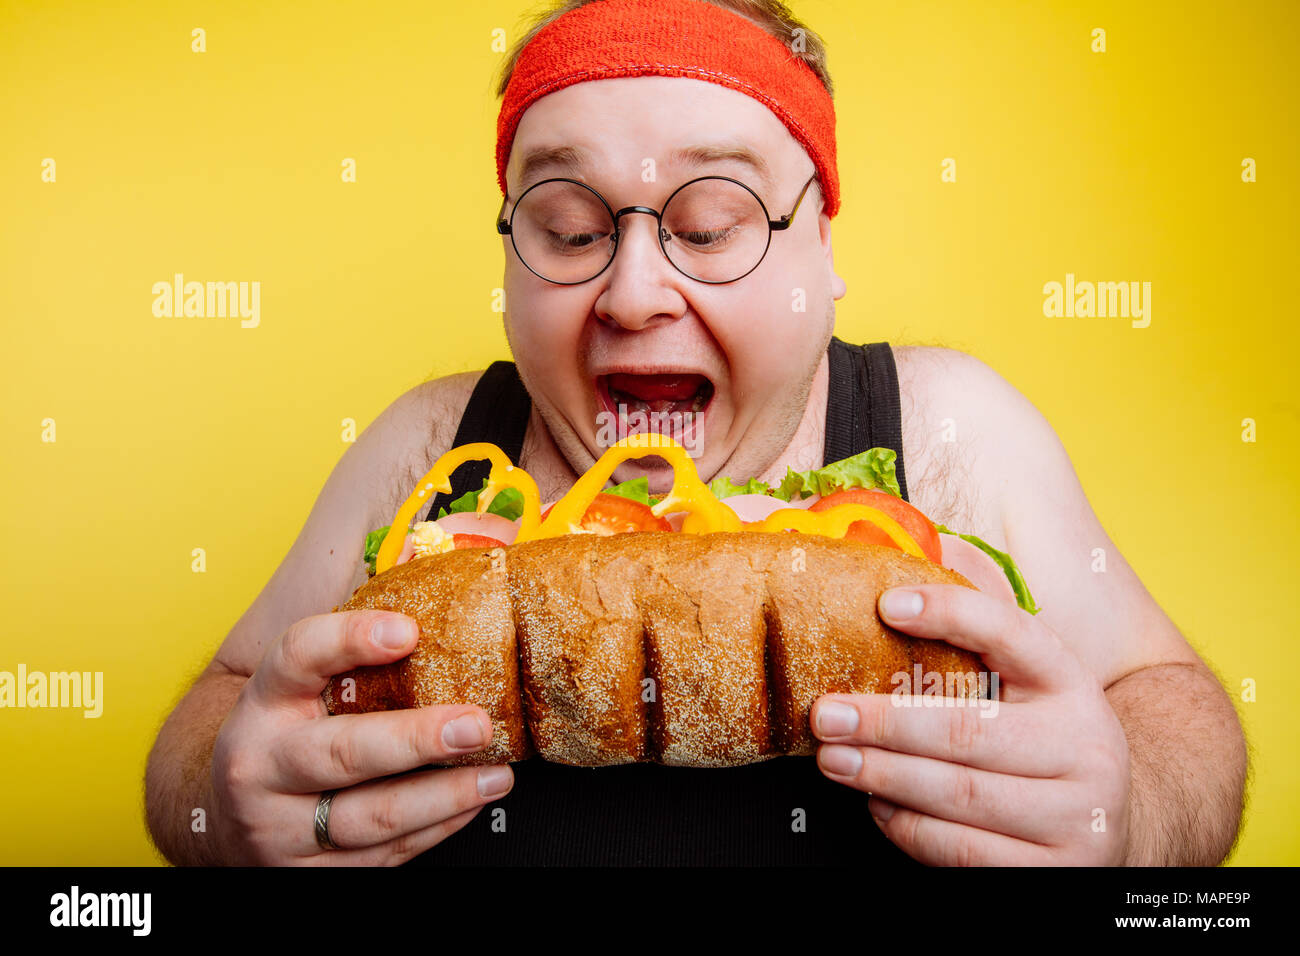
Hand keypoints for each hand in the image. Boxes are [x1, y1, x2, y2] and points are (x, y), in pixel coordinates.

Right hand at [208, 610, 512, 864]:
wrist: (223, 813)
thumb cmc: (288, 728)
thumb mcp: (302, 682)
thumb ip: (357, 638)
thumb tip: (440, 557)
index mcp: (263, 697)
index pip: (297, 656)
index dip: (351, 639)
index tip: (408, 628)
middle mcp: (260, 761)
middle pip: (341, 751)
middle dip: (415, 739)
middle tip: (476, 722)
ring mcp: (278, 824)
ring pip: (367, 816)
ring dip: (441, 794)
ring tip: (498, 772)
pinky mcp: (302, 873)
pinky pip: (379, 857)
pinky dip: (433, 830)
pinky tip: (472, 802)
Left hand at [810, 585, 1130, 864]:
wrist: (1115, 821)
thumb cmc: (1043, 738)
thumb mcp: (1028, 685)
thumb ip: (974, 644)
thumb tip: (891, 594)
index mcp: (1070, 683)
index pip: (1012, 634)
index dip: (950, 614)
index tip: (887, 604)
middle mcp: (1084, 747)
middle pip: (969, 732)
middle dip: (884, 723)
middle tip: (825, 714)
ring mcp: (1075, 816)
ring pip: (960, 796)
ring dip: (883, 777)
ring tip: (835, 760)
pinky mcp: (1055, 872)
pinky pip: (962, 851)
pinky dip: (908, 828)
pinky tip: (877, 805)